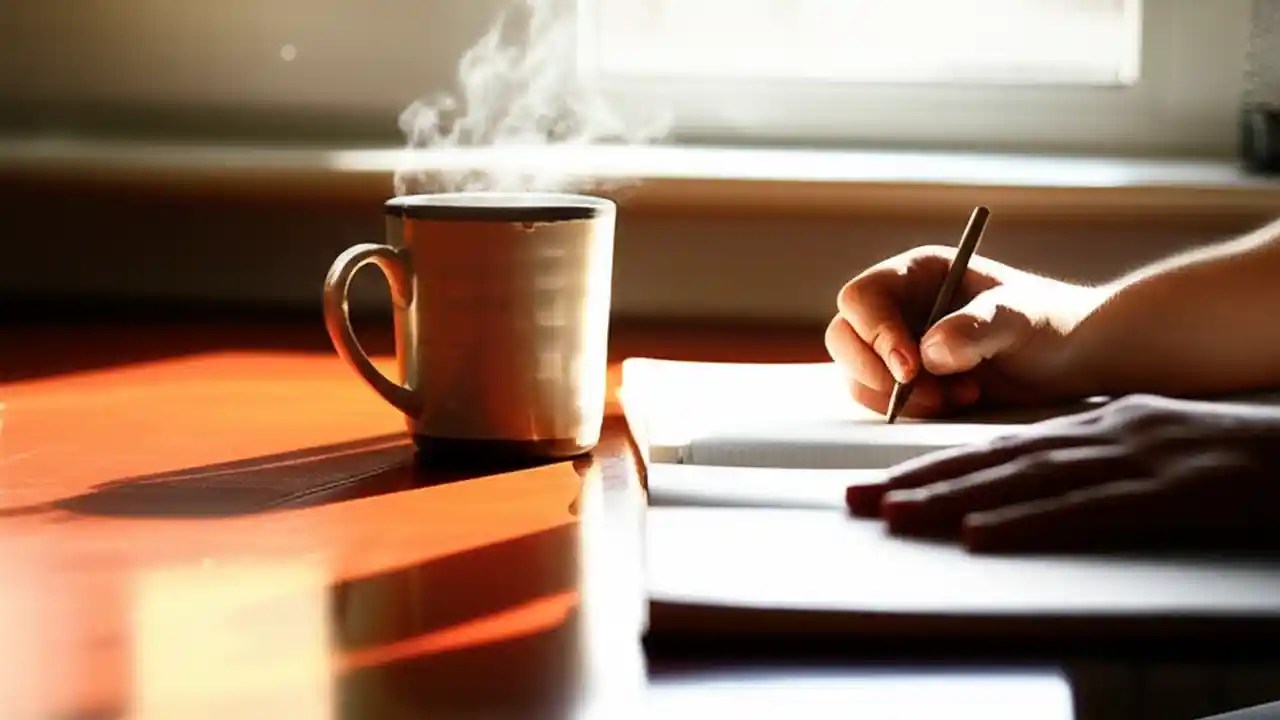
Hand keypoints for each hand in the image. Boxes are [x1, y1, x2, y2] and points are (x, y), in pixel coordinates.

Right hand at [825, 246, 1104, 417]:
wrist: (1072, 359)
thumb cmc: (1050, 323)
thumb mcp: (1020, 318)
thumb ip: (976, 328)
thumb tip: (928, 352)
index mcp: (916, 274)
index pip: (862, 298)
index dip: (875, 333)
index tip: (910, 366)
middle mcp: (898, 306)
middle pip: (845, 338)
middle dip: (878, 372)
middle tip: (926, 392)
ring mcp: (897, 345)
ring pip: (858, 374)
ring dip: (901, 396)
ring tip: (959, 394)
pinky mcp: (905, 380)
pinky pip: (880, 399)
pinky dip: (912, 409)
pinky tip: (960, 399)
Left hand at [847, 394, 1279, 552]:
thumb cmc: (1229, 457)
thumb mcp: (1148, 447)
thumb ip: (1091, 460)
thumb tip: (1031, 487)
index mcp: (1093, 427)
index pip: (998, 447)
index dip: (936, 466)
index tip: (882, 486)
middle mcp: (1099, 435)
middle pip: (993, 459)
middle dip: (919, 481)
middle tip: (857, 502)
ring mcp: (1130, 459)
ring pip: (1023, 479)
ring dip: (952, 498)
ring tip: (895, 515)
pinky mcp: (1162, 492)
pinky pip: (1082, 510)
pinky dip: (1025, 522)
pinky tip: (978, 534)